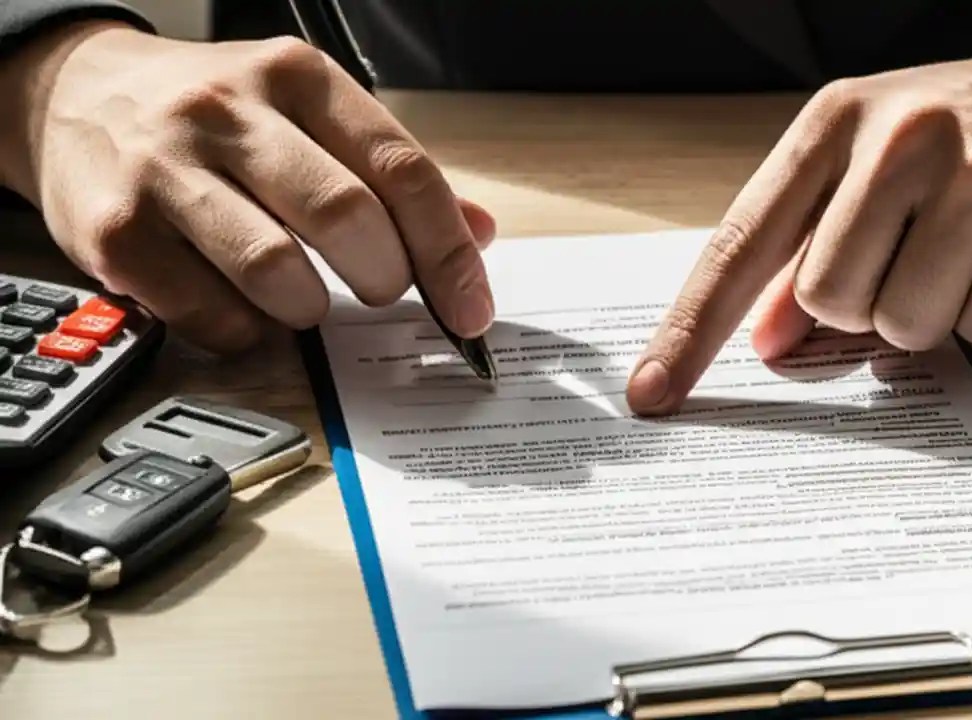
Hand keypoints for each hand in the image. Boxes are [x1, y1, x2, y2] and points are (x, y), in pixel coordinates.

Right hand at [0, 21, 494, 352]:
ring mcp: (166, 170)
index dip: (448, 252)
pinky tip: (245, 306)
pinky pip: (212, 314)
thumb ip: (391, 173)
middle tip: (382, 290)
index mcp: (298, 77)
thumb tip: (476, 232)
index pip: (402, 169)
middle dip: (385, 278)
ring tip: (304, 297)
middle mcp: (229, 112)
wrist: (75, 95)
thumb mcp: (308, 113)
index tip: (470, 307)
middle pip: (348, 217)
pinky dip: (248, 331)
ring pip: (279, 272)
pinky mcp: (117, 233)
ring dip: (311, 309)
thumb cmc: (216, 115)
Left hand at [627, 27, 971, 414]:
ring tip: (968, 248)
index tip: (654, 392)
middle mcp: (903, 138)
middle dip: (863, 304)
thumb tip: (763, 338)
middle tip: (911, 252)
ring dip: (930, 311)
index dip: (691, 328)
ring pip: (903, 326)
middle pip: (826, 300)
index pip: (741, 242)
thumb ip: (808, 244)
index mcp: (837, 120)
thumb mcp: (872, 160)